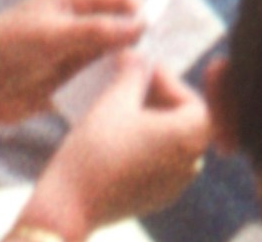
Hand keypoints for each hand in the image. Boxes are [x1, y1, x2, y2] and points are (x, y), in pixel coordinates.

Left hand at [0, 0, 144, 137]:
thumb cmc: (6, 50)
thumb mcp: (53, 36)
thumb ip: (97, 31)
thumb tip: (142, 25)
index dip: (141, 12)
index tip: (155, 38)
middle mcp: (79, 22)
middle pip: (123, 26)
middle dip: (138, 43)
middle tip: (154, 65)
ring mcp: (76, 52)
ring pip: (115, 57)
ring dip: (126, 69)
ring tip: (139, 86)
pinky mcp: (71, 81)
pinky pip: (100, 82)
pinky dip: (110, 89)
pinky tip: (121, 101)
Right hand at [33, 59, 211, 233]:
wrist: (70, 205)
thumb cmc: (96, 148)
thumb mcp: (115, 99)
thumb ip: (133, 72)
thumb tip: (137, 56)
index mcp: (189, 138)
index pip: (192, 100)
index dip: (168, 80)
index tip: (143, 71)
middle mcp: (189, 164)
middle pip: (182, 121)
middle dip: (157, 98)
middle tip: (131, 82)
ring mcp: (173, 186)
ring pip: (169, 142)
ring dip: (149, 121)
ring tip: (121, 104)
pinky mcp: (154, 198)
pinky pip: (158, 163)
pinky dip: (144, 144)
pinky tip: (117, 133)